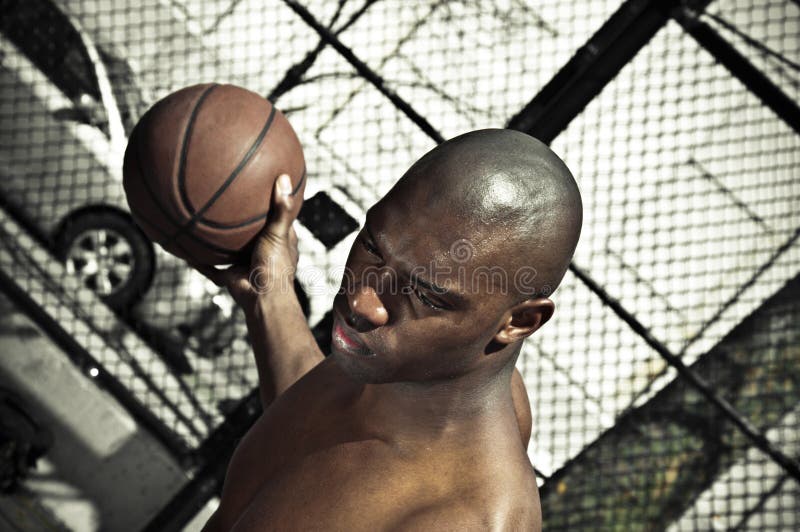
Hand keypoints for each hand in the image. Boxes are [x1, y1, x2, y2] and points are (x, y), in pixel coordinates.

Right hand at [191, 174, 299, 310]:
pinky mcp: (230, 277)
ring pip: (228, 252)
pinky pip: (211, 269)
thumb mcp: (279, 233)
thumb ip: (281, 208)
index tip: (262, 191)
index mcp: (278, 243)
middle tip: (227, 204)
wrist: (261, 298)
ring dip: (218, 243)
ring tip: (204, 226)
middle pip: (249, 235)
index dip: (270, 207)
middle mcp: (261, 253)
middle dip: (240, 225)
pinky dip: (200, 262)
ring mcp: (245, 265)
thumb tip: (283, 177)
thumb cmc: (275, 266)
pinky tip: (186, 251)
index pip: (276, 221)